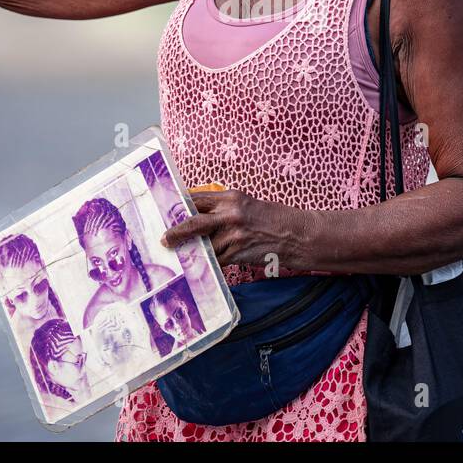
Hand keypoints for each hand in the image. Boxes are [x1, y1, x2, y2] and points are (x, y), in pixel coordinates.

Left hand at [161, 187, 305, 269]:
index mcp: (231, 197)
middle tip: (164, 240)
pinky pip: (217, 260)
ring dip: (195, 252)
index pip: (197, 198)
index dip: (180, 206)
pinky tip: (206, 265)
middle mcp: (231, 213)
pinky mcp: (238, 252)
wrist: (297, 235)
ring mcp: (234, 234)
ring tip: (185, 256)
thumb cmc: (273, 220)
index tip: (167, 212)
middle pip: (193, 221)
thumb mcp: (247, 205)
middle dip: (176, 231)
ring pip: (204, 245)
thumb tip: (197, 219)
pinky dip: (211, 263)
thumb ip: (223, 210)